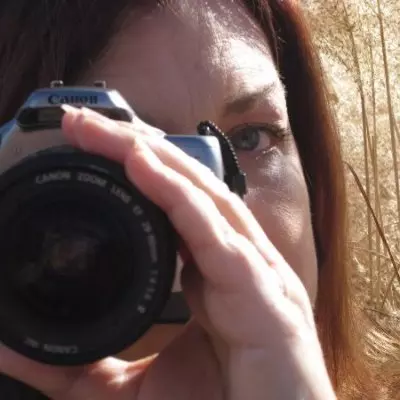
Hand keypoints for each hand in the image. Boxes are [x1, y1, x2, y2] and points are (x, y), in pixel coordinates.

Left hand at [0, 107, 335, 399]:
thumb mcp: (131, 387)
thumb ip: (82, 365)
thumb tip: (14, 349)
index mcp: (211, 274)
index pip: (172, 206)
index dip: (133, 173)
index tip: (85, 150)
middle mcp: (234, 260)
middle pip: (185, 187)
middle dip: (135, 149)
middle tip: (83, 123)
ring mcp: (253, 269)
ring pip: (201, 195)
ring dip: (153, 157)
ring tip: (106, 130)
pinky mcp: (263, 290)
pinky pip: (215, 230)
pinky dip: (179, 194)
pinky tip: (143, 164)